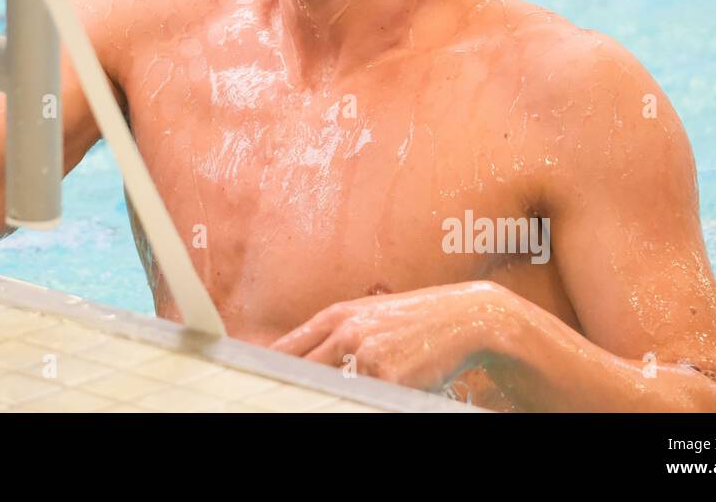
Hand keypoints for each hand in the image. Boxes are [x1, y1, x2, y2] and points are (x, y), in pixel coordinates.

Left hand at [269, 281, 518, 390]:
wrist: (466, 318)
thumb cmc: (416, 320)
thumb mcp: (371, 316)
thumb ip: (336, 335)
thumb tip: (300, 359)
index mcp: (337, 315)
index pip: (286, 349)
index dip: (265, 367)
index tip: (248, 378)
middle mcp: (345, 332)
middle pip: (300, 372)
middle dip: (292, 389)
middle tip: (281, 398)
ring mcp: (365, 355)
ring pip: (330, 390)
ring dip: (335, 395)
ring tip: (364, 383)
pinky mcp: (388, 377)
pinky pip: (366, 399)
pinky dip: (372, 399)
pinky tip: (390, 389)